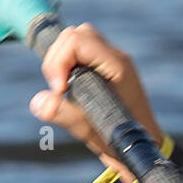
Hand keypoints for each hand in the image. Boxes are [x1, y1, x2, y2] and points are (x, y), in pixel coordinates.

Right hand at [28, 23, 164, 182]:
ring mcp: (111, 60)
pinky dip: (67, 66)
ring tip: (63, 89)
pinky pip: (80, 53)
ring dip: (61, 62)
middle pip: (76, 35)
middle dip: (57, 60)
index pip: (77, 40)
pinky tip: (70, 89)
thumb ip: (64, 115)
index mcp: (118, 66)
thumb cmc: (123, 142)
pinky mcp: (105, 67)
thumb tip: (39, 101)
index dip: (59, 61)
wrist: (143, 148)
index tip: (59, 90)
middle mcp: (116, 57)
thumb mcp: (91, 132)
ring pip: (76, 40)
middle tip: (60, 90)